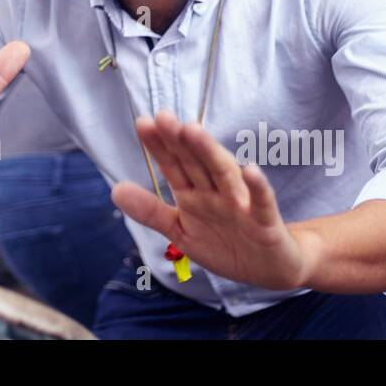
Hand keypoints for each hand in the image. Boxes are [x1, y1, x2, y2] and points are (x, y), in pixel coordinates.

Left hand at [111, 111, 311, 290]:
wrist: (270, 269)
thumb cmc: (226, 244)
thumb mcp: (181, 232)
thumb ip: (151, 212)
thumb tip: (115, 190)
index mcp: (194, 194)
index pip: (174, 165)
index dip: (159, 145)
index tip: (143, 123)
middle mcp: (216, 192)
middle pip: (196, 162)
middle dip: (180, 141)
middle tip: (163, 116)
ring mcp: (241, 205)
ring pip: (223, 174)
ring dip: (209, 152)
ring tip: (193, 131)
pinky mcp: (265, 222)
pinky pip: (261, 203)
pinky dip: (257, 187)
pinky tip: (251, 171)